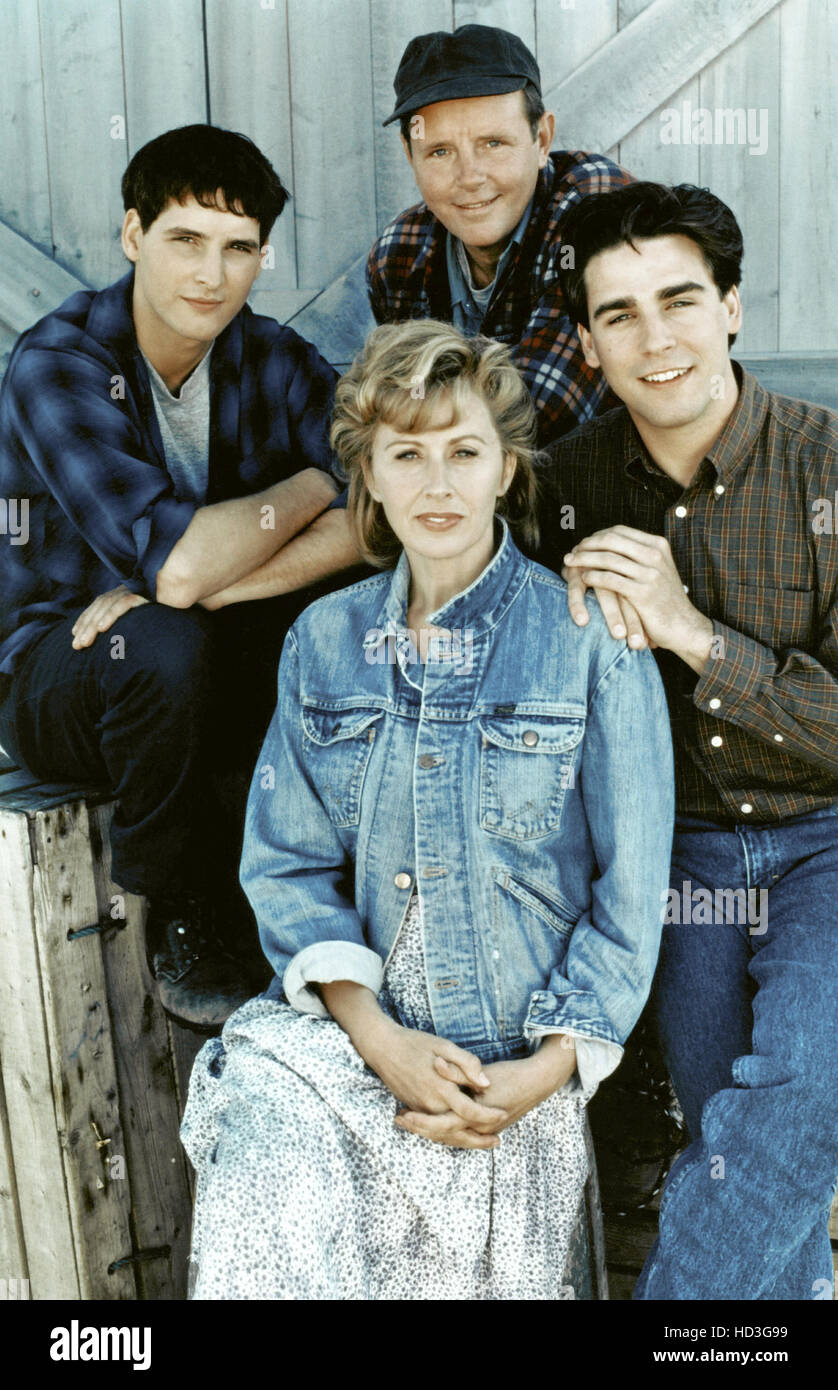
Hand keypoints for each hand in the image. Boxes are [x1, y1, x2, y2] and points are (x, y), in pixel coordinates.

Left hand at [71, 585, 148, 648]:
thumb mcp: (134, 626)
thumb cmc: (154, 626)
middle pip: (101, 605)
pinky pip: (125, 603)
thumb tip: (100, 640)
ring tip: (85, 641)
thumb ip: (119, 628)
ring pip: (109, 604)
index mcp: (121, 594)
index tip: (74, 634)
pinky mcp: (145, 597)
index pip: (98, 605)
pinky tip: (102, 628)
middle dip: (86, 625)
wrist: (185, 618)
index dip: (84, 618)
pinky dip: (111, 614)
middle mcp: (127, 590)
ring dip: (94, 624)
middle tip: (77, 645)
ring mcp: (136, 591)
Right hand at [365, 1019, 508, 1149]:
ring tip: (484, 1142)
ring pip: (445, 1134)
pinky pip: (434, 1128)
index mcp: (441, 1089)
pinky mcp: (413, 1109)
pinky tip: (460, 1133)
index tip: (503, 1114)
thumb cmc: (414, 1043)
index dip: (489, 1115)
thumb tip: (485, 1083)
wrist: (382, 1048)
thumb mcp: (444, 1046)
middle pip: (459, 1131)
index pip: (470, 1111)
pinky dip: (449, 1135)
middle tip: (498, 1141)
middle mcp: (430, 1105)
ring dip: (465, 1140)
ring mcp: (420, 1109)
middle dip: (479, 1139)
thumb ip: (466, 1064)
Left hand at [397, 1035, 577, 1143]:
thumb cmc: (511, 1075)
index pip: (439, 1124)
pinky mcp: (488, 1125)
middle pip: (443, 1134)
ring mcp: (484, 1129)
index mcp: (474, 1115)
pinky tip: (437, 1124)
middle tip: (400, 1120)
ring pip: (452, 1136)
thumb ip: (457, 1070)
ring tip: (412, 1122)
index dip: (419, 1120)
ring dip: (431, 1130)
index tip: (401, 1114)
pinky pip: (463, 1134)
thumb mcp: (482, 1071)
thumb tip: (435, 1064)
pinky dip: (447, 1131)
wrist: (539, 1081)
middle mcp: (477, 1127)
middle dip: (421, 1128)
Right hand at [562, 562, 652, 648]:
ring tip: (619, 635)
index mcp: (630, 571)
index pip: (642, 598)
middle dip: (634, 621)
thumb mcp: (620, 598)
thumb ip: (634, 616)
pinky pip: (576, 588)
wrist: (576, 558)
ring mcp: (595, 565)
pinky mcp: (574, 568)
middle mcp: (616, 567)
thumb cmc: (601, 588)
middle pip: (628, 595)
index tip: (651, 646)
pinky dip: (578, 605)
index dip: (646, 623)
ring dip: (613, 614)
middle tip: (638, 644)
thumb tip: (652, 645)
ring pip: (606, 590)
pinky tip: (582, 621)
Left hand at [563, 526, 713, 668]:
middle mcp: (655, 555)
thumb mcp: (658, 570)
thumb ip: (639, 556)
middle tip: (571, 551)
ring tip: (569, 564)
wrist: (684, 626)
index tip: (583, 544)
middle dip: (587, 544)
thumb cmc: (666, 600)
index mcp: (658, 545)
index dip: (597, 536)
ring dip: (584, 559)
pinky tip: (583, 579)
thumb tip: (611, 544)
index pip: (619, 531)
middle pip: (611, 540)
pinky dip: (592, 577)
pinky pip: (609, 579)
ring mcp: (650, 573)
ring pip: (607, 558)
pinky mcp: (642, 593)